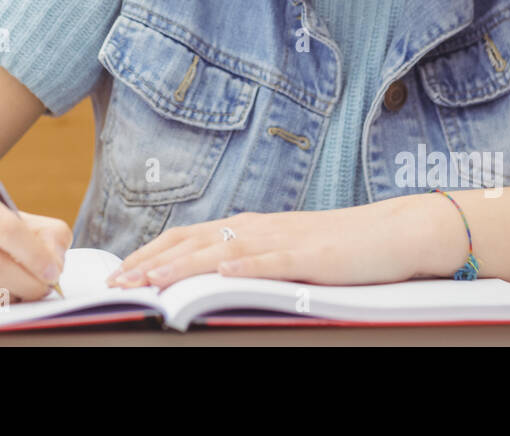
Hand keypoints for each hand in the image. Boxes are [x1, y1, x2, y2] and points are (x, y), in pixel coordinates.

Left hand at [104, 197, 446, 289]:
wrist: (391, 232)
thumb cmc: (340, 247)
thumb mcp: (285, 252)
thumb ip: (249, 261)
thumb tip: (209, 277)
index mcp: (249, 227)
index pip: (187, 237)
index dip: (150, 253)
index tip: (120, 273)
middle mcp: (257, 228)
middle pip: (192, 242)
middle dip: (150, 262)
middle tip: (117, 283)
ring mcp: (282, 239)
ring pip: (220, 251)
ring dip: (180, 266)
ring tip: (149, 281)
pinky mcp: (309, 255)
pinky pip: (269, 261)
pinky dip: (241, 267)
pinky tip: (220, 274)